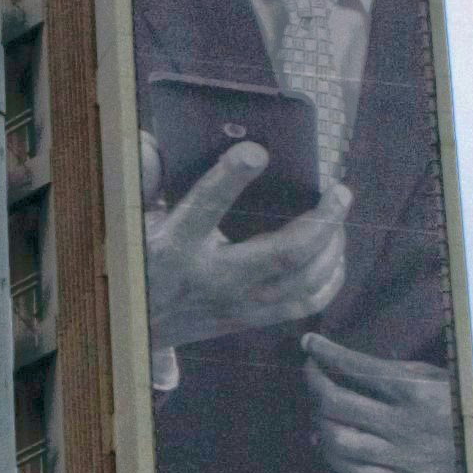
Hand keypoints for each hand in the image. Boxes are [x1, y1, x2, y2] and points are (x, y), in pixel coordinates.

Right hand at [143, 126, 346, 355]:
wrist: (135, 329)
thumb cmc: (139, 265)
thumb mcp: (131, 222)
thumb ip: (144, 181)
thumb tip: (153, 143)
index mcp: (177, 246)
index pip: (205, 207)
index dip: (230, 177)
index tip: (257, 152)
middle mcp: (213, 278)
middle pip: (283, 254)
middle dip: (322, 222)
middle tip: (340, 191)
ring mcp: (237, 305)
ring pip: (303, 282)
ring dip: (332, 248)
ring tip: (338, 215)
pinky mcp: (250, 321)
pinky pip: (304, 306)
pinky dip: (329, 281)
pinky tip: (335, 255)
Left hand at [302, 338, 457, 472]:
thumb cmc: (461, 402)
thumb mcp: (433, 376)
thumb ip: (391, 372)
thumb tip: (344, 367)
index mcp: (414, 391)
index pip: (355, 367)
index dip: (325, 353)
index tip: (310, 343)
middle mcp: (403, 424)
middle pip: (337, 403)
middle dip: (314, 383)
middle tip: (311, 373)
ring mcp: (401, 455)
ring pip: (338, 441)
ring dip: (319, 422)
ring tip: (320, 410)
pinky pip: (354, 472)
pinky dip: (333, 456)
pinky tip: (328, 443)